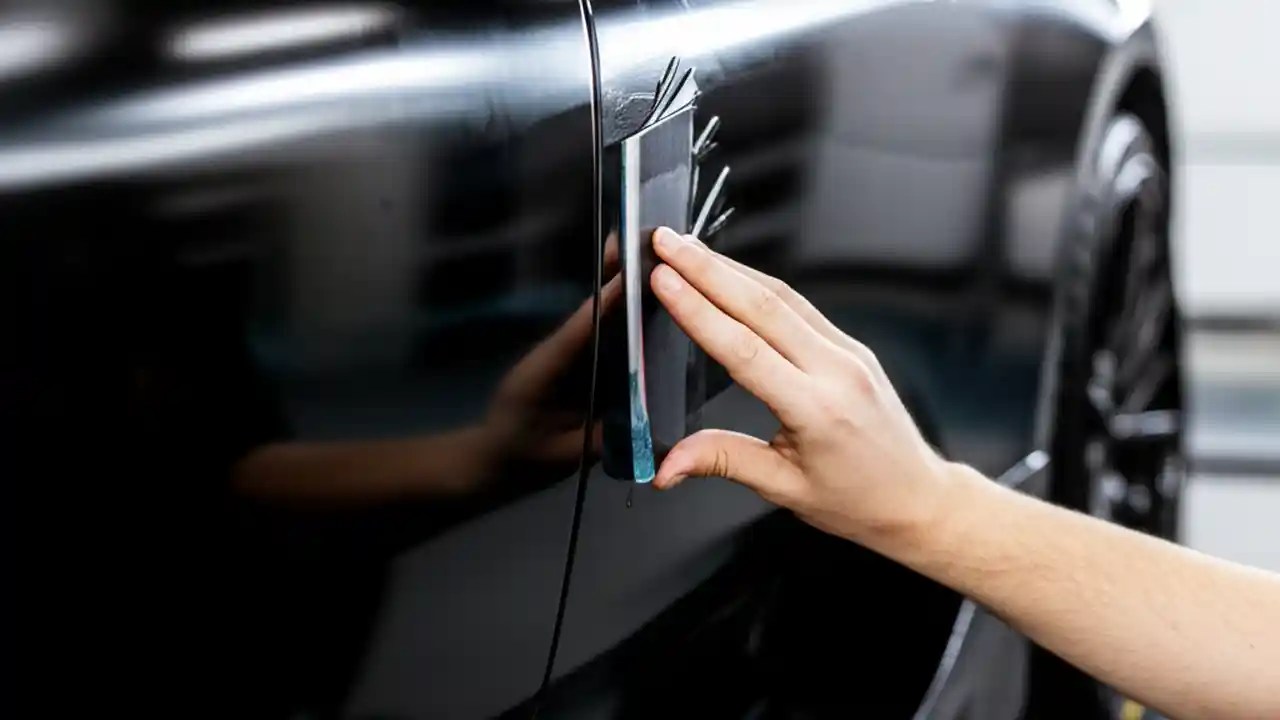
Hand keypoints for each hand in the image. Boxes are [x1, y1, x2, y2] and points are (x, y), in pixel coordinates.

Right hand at [648, 227, 955, 546]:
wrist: (917, 498)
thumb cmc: (857, 500)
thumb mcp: (784, 489)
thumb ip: (723, 462)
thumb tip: (667, 465)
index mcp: (817, 411)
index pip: (745, 350)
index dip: (699, 311)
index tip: (664, 280)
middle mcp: (837, 371)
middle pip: (762, 307)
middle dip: (707, 269)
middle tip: (664, 243)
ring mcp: (849, 353)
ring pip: (782, 297)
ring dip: (730, 268)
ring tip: (686, 248)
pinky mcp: (850, 346)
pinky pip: (800, 306)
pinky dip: (758, 285)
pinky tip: (730, 272)